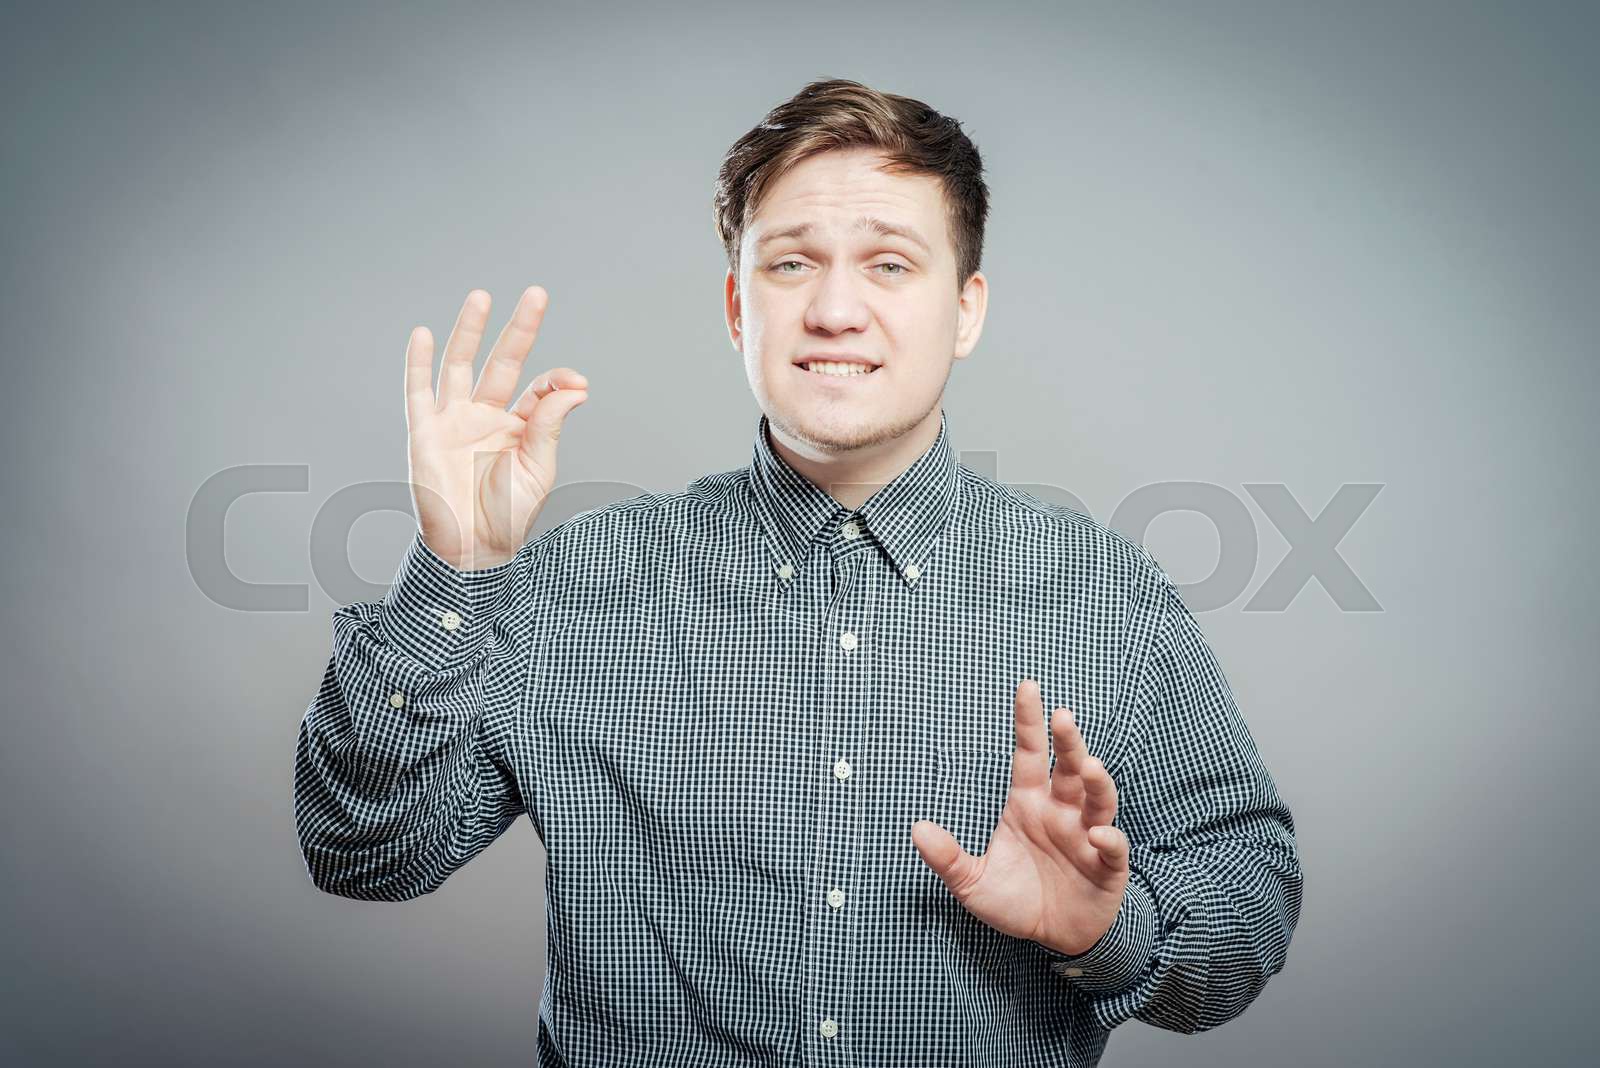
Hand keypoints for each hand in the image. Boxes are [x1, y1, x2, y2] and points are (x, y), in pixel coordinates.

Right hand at [404, 286, 588, 569]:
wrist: (470, 549)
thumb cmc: (507, 516)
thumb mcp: (538, 467)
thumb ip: (551, 423)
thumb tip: (576, 386)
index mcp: (519, 428)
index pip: (539, 389)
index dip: (558, 380)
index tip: (576, 383)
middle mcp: (486, 418)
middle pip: (502, 363)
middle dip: (518, 329)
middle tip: (536, 294)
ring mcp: (454, 422)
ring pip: (461, 366)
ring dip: (470, 331)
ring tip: (481, 297)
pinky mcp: (426, 432)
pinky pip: (419, 391)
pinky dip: (419, 363)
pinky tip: (424, 335)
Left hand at [911, 679, 1130, 955]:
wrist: (1057, 938)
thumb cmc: (1017, 900)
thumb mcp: (973, 883)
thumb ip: (948, 858)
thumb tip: (916, 829)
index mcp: (1028, 804)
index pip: (1029, 754)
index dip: (1029, 722)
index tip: (1027, 686)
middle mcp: (1061, 811)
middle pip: (1068, 767)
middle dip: (1068, 741)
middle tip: (1062, 717)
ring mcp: (1087, 835)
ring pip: (1098, 799)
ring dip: (1096, 781)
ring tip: (1089, 767)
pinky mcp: (1107, 866)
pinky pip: (1112, 847)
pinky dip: (1109, 839)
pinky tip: (1099, 834)